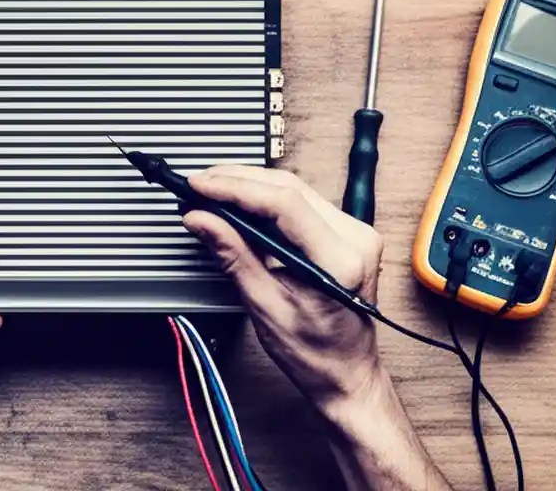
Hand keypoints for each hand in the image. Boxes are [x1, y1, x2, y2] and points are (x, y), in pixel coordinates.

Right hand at [181, 166, 383, 409]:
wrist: (347, 374)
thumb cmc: (316, 354)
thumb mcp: (265, 306)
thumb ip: (233, 255)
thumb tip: (202, 220)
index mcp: (339, 260)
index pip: (283, 203)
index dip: (235, 188)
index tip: (201, 186)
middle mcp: (356, 239)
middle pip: (289, 188)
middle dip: (238, 181)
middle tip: (199, 185)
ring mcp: (356, 233)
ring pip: (296, 190)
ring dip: (251, 187)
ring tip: (212, 192)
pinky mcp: (348, 235)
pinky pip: (303, 204)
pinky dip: (268, 200)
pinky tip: (241, 204)